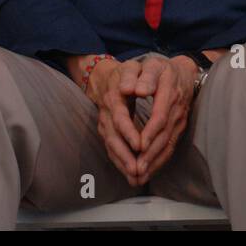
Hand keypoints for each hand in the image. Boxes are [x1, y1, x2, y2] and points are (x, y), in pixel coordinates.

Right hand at [82, 57, 145, 186]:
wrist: (109, 77)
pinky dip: (121, 163)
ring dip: (123, 163)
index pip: (120, 118)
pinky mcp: (108, 132)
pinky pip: (113, 149)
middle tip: (138, 171)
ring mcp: (105, 125)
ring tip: (135, 178)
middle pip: (113, 138)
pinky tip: (131, 174)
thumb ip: (132, 77)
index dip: (129, 132)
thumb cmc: (127, 72)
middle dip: (125, 156)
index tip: (140, 145)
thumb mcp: (131, 68)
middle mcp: (107, 115)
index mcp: (114, 99)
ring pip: (112, 147)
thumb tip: (132, 89)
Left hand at [120, 56, 197, 181]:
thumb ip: (145, 76)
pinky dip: (160, 160)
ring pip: (168, 143)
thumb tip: (139, 90)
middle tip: (136, 170)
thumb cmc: (161, 69)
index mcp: (169, 93)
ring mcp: (180, 120)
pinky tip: (150, 171)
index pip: (160, 117)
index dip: (149, 133)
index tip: (138, 146)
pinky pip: (170, 146)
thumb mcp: (152, 65)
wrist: (184, 72)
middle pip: (164, 135)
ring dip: (155, 161)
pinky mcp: (179, 127)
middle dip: (150, 155)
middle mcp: (177, 109)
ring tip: (141, 176)